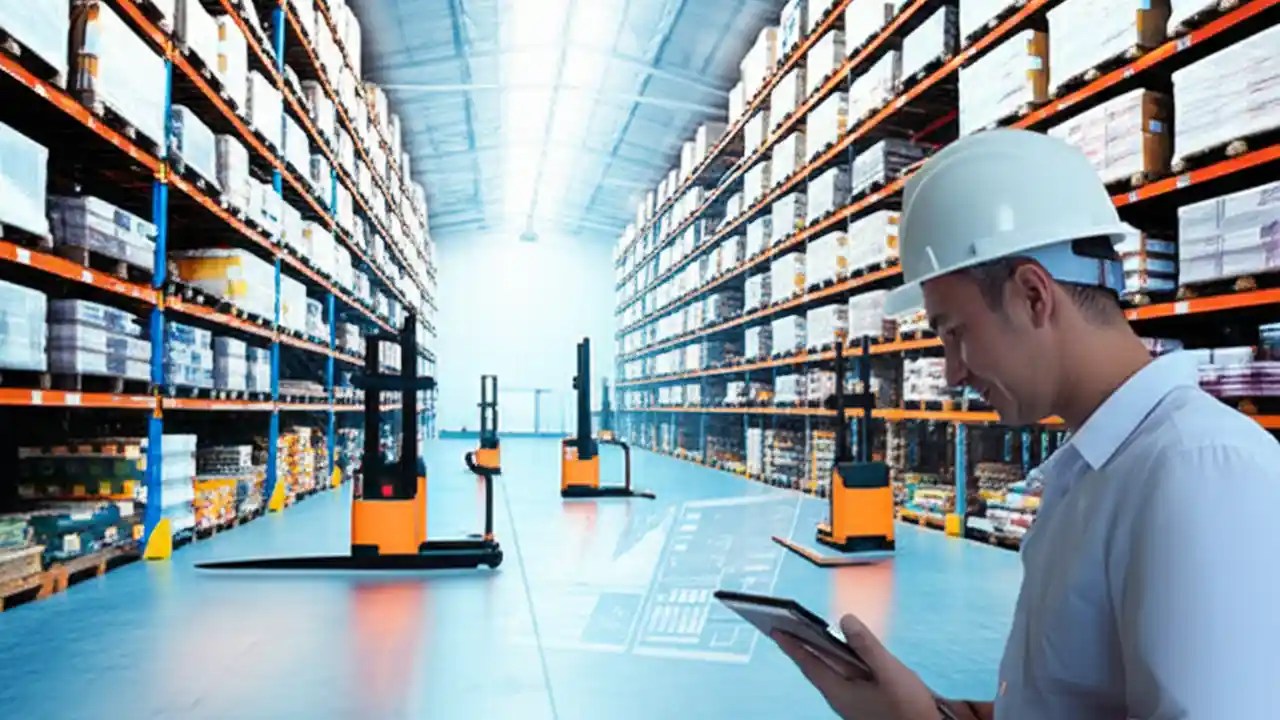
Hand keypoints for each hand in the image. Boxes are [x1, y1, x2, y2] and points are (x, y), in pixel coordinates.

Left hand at [772, 614, 942, 719]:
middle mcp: (839, 698)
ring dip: (819, 653)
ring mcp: (850, 703)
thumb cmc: (908, 709)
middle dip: (801, 646)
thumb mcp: (889, 672)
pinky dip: (836, 662)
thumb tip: (845, 619)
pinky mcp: (861, 704)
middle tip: (786, 626)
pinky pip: (842, 678)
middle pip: (816, 667)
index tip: (774, 629)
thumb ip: (867, 646)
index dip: (791, 644)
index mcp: (839, 692)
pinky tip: (842, 653)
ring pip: (830, 673)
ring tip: (808, 634)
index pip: (808, 663)